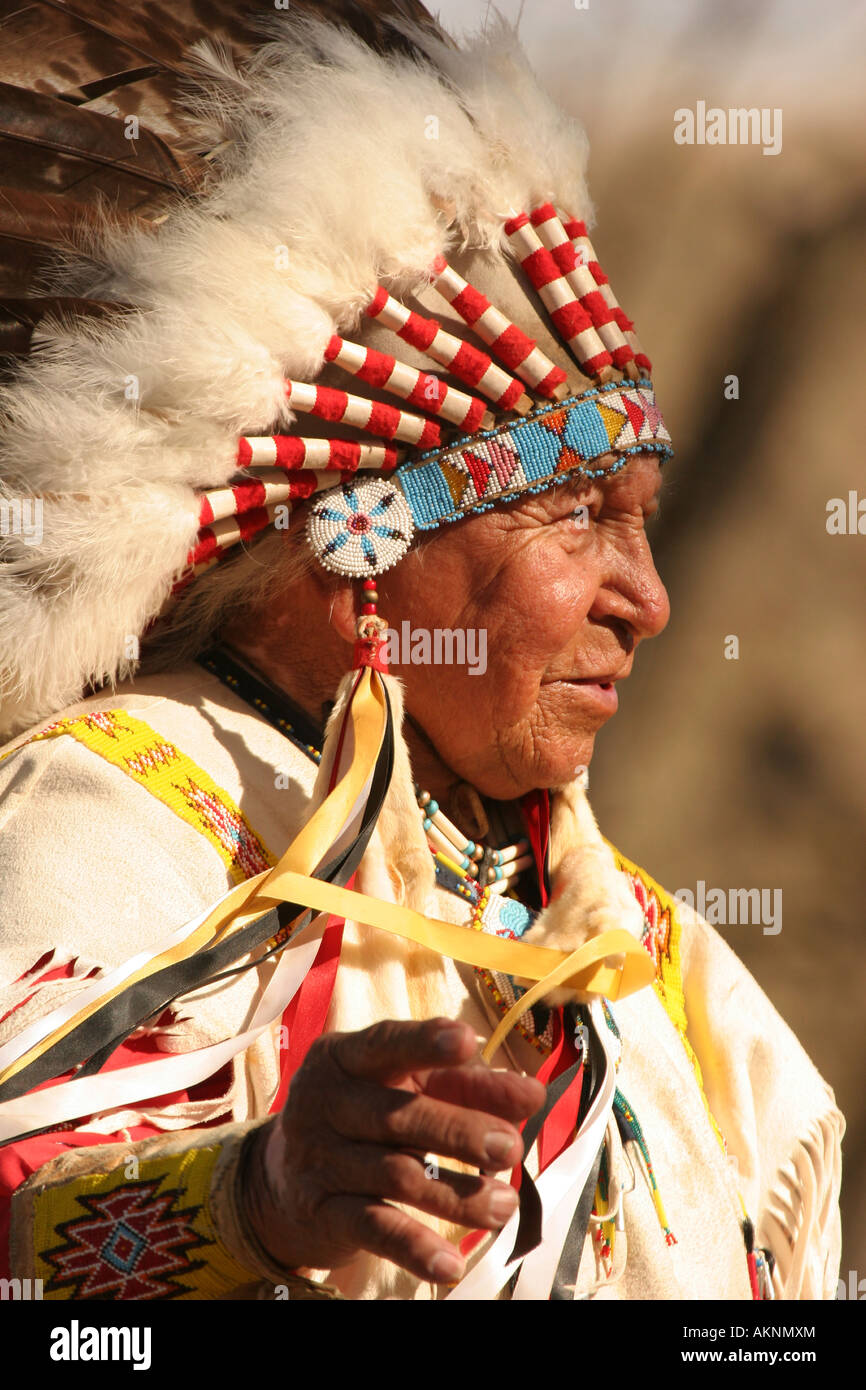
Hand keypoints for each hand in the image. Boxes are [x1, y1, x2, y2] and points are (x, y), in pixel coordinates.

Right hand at [243, 1016, 544, 1284]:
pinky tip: (451, 1264)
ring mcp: (319, 1158)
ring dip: (455, 1195)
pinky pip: (373, 1228)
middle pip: (396, 1115)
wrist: (282, 1176)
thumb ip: (468, 1085)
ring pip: (394, 1175)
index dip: (425, 1042)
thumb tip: (530, 1095)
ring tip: (504, 1206)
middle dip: (458, 1131)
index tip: (468, 1040)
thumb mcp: (409, 1085)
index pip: (386, 1043)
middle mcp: (325, 1101)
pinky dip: (414, 1247)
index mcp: (346, 1056)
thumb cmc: (369, 1111)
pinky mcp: (322, 1211)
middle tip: (510, 1147)